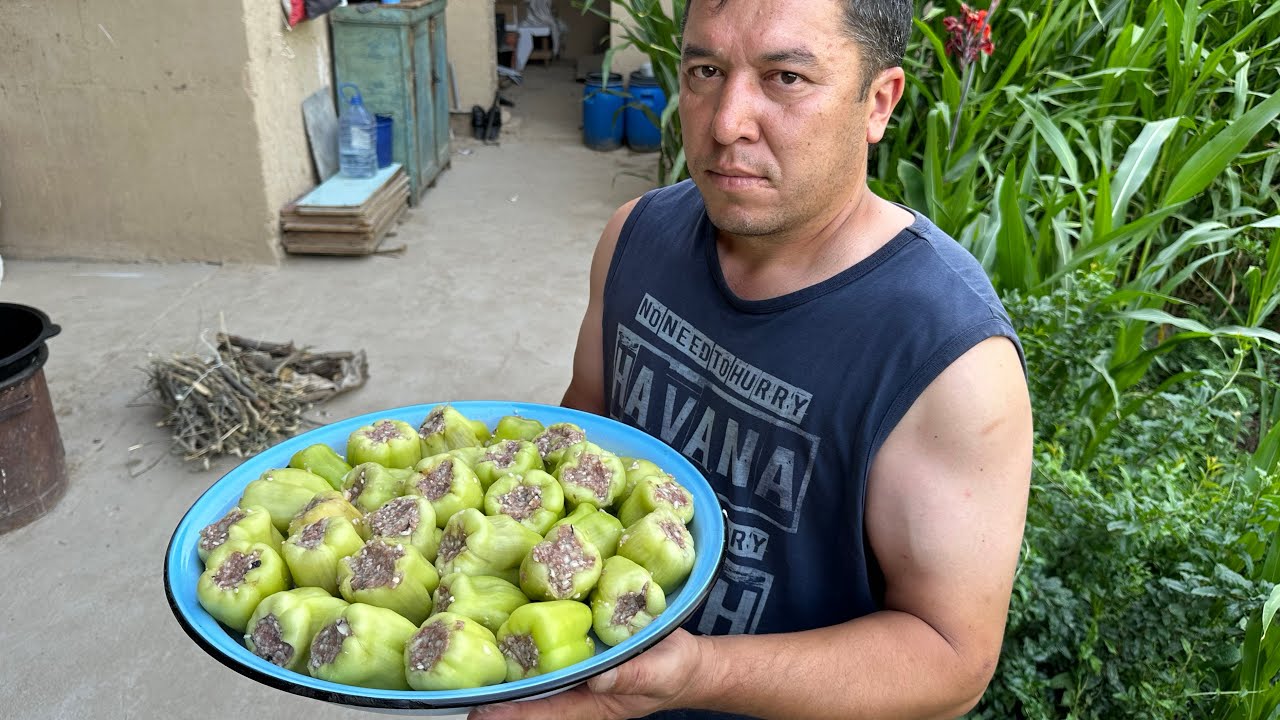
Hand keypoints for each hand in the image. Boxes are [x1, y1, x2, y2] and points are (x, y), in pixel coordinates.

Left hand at [468, 629, 711, 719]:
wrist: (688, 660)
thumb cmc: (675, 670)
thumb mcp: (660, 670)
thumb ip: (632, 675)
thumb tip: (597, 679)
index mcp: (588, 703)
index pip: (541, 712)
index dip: (509, 712)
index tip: (478, 710)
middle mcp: (572, 688)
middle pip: (526, 696)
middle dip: (494, 691)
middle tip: (453, 680)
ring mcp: (573, 669)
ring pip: (531, 673)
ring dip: (504, 666)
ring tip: (465, 652)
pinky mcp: (576, 647)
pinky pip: (545, 647)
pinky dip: (524, 640)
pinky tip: (501, 624)